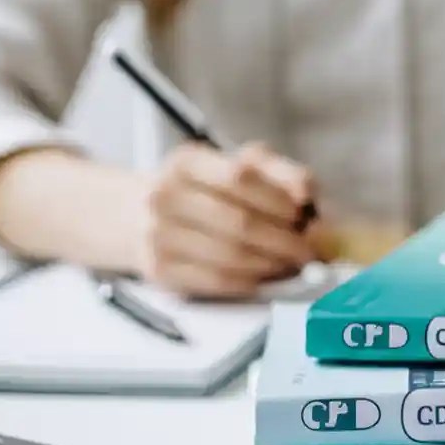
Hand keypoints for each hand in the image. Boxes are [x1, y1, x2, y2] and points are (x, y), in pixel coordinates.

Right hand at [137, 141, 315, 298]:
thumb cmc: (202, 192)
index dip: (278, 199)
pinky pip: (215, 280)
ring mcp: (157, 234)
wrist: (138, 216)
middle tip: (306, 250)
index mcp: (186, 162)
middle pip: (239, 221)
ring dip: (270, 264)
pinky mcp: (159, 269)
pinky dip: (248, 281)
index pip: (240, 176)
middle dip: (283, 240)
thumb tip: (306, 191)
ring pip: (231, 256)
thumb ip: (279, 172)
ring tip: (288, 263)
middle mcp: (165, 195)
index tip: (303, 215)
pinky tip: (261, 276)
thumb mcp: (236, 167)